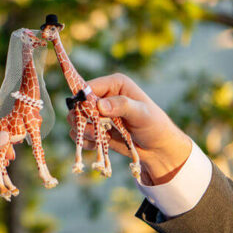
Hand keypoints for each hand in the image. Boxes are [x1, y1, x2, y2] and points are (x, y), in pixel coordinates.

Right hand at [68, 73, 191, 183]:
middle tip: (96, 130)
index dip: (83, 100)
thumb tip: (100, 105)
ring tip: (100, 138)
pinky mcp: (96, 128)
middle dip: (83, 118)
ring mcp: (98, 113)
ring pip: (76, 119)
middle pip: (78, 104)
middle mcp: (103, 96)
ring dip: (84, 131)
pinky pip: (79, 133)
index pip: (88, 87)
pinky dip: (85, 140)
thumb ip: (122, 106)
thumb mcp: (142, 114)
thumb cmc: (154, 125)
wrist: (157, 148)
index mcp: (114, 84)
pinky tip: (98, 145)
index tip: (88, 115)